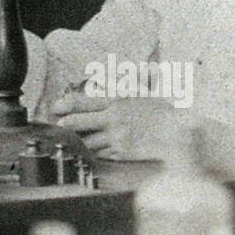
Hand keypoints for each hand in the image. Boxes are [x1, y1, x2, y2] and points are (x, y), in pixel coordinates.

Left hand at [51, 91, 181, 159]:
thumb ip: (119, 87)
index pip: (82, 102)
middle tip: (59, 126)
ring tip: (72, 141)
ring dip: (79, 142)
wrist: (177, 132)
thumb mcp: (139, 91)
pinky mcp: (122, 152)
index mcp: (117, 99)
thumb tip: (101, 80)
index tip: (56, 108)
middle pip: (78, 123)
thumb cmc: (160, 111)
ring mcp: (117, 136)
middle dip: (65, 125)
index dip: (65, 106)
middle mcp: (113, 117)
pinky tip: (92, 152)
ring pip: (88, 141)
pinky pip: (101, 153)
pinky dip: (95, 153)